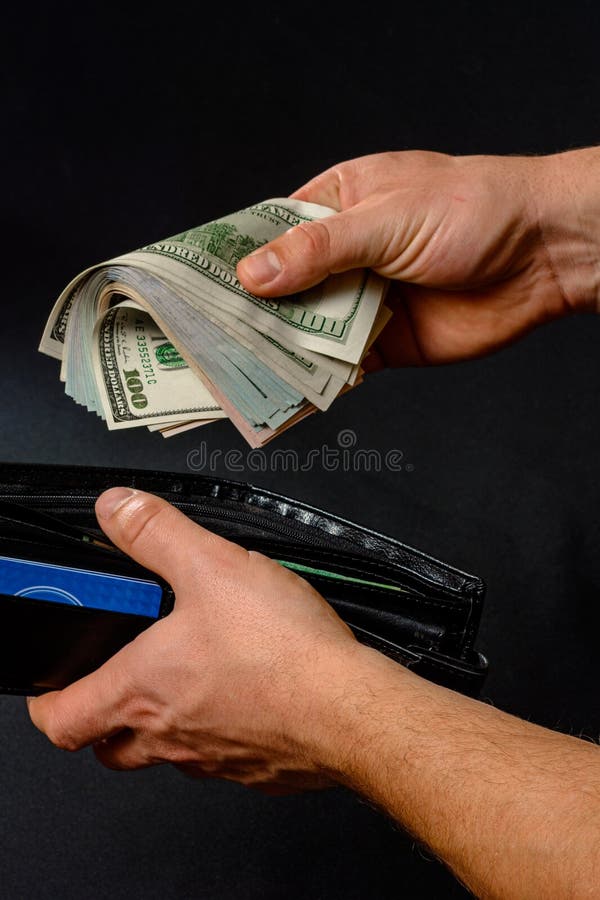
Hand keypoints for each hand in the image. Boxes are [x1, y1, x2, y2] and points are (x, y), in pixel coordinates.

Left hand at [27, 488, 360, 793]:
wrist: (350, 708)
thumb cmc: (281, 652)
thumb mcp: (209, 566)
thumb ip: (155, 533)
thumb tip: (116, 510)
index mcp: (142, 690)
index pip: (62, 721)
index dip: (48, 703)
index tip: (53, 687)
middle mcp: (170, 736)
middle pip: (110, 748)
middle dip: (106, 719)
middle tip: (122, 679)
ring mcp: (213, 760)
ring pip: (168, 754)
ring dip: (168, 722)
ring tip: (196, 675)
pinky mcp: (257, 770)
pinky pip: (223, 758)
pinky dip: (223, 730)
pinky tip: (251, 693)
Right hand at [237, 150, 597, 366]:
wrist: (541, 257)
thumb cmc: (474, 210)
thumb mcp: (387, 217)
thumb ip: (318, 250)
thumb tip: (254, 273)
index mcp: (337, 204)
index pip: (268, 233)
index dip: (229, 260)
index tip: (187, 287)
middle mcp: (343, 255)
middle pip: (279, 290)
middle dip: (245, 315)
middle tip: (201, 342)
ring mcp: (361, 301)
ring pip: (304, 332)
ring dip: (276, 353)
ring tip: (233, 374)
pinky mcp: (382, 344)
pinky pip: (339, 367)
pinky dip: (317, 382)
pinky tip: (290, 394)